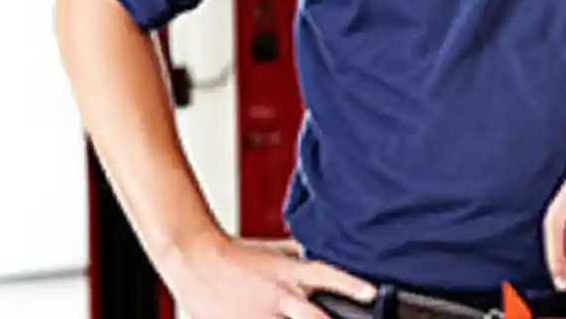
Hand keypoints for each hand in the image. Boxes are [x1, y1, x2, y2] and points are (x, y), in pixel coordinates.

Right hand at [158, 231, 375, 318]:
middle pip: (313, 318)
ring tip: (295, 318)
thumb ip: (302, 259)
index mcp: (288, 274)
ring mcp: (260, 317)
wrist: (195, 259)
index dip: (350, 285)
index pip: (326, 275)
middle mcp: (278, 297)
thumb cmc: (238, 255)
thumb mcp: (276, 253)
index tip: (370, 293)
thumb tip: (327, 256)